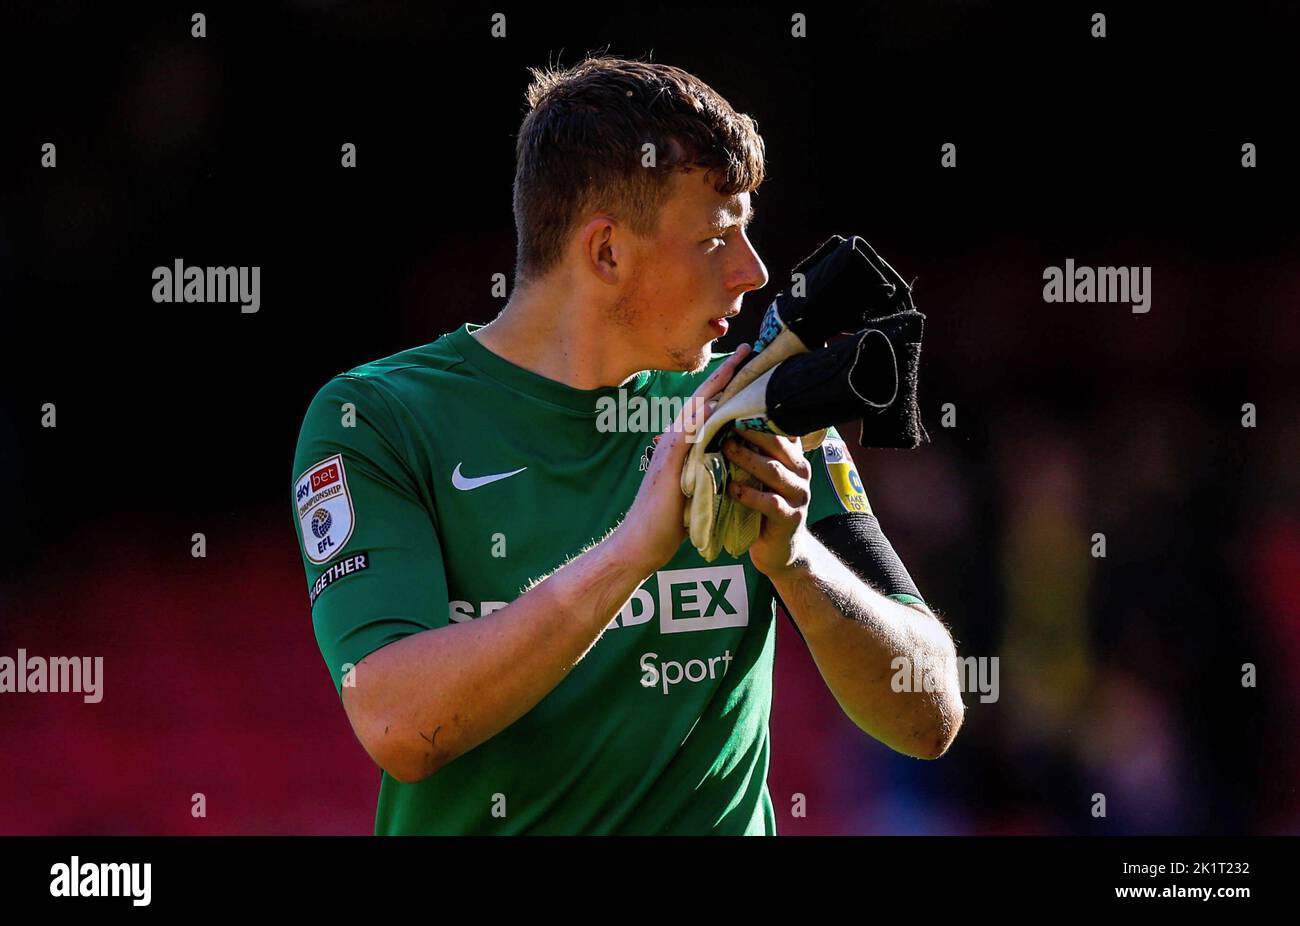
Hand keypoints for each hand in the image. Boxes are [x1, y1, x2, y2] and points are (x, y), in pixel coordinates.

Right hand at [612, 345, 752, 572]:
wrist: (642, 543)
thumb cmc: (669, 518)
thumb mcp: (695, 484)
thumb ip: (707, 464)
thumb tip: (726, 453)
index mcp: (684, 444)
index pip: (708, 407)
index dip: (727, 385)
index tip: (747, 364)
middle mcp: (675, 441)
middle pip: (703, 400)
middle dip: (725, 374)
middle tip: (747, 348)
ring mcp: (669, 451)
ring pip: (695, 410)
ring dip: (716, 386)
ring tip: (737, 363)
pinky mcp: (667, 466)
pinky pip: (685, 436)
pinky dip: (699, 418)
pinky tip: (713, 402)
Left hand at [722, 429, 812, 578]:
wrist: (779, 550)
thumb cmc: (765, 506)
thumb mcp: (764, 477)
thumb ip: (759, 453)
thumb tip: (734, 420)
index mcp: (794, 459)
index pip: (780, 432)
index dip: (760, 419)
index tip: (737, 407)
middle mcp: (801, 474)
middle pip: (779, 446)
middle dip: (753, 433)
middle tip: (728, 423)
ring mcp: (798, 497)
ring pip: (774, 472)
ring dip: (748, 459)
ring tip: (726, 449)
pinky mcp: (789, 519)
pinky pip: (771, 502)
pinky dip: (750, 495)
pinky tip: (733, 488)